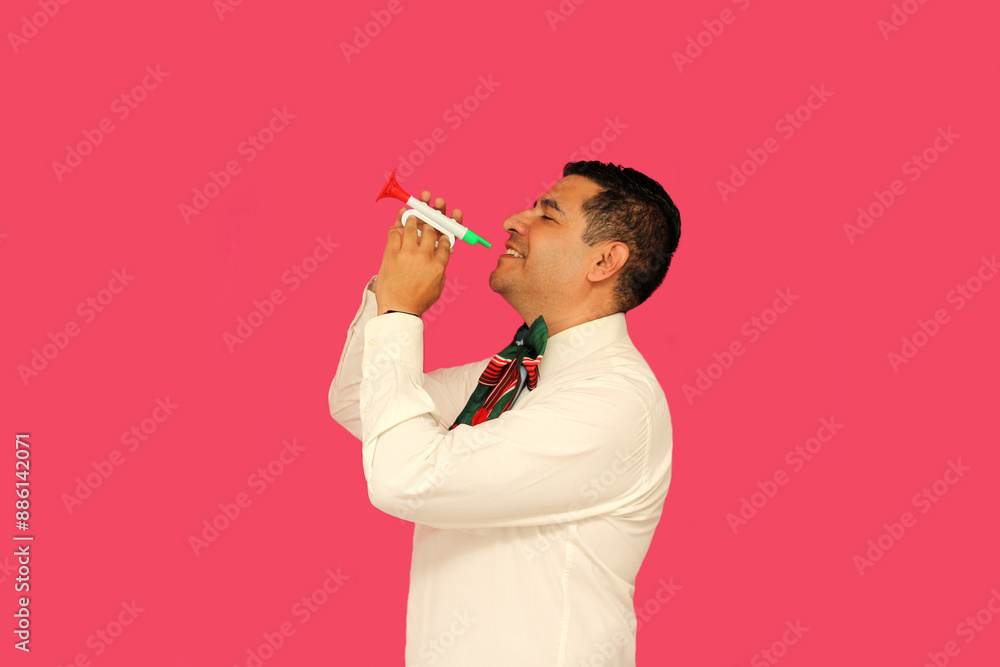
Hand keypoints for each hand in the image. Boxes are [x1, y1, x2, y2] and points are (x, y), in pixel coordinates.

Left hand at [374, 191, 458, 316]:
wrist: (398, 310)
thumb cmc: (418, 301)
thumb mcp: (437, 286)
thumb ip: (441, 268)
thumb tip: (443, 254)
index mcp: (439, 265)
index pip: (445, 241)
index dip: (443, 233)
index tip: (441, 232)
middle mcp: (425, 256)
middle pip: (430, 230)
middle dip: (430, 221)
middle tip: (428, 216)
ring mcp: (407, 253)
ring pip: (413, 227)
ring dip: (413, 219)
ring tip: (413, 216)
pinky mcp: (392, 254)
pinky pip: (395, 233)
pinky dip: (396, 226)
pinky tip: (398, 224)